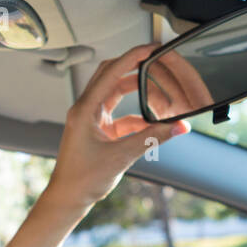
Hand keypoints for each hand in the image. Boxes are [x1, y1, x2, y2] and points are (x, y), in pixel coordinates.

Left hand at [43, 43, 190, 212]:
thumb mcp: (121, 156)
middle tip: (155, 61)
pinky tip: (153, 124)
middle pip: (111, 76)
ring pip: (116, 95)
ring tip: (158, 92)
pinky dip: (137, 117)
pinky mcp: (98, 132)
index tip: (151, 48)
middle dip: (135, 68)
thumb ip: (151, 139)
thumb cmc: (81, 180)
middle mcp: (86, 110)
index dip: (132, 57)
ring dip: (137, 93)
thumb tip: (178, 127)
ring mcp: (91, 120)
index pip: (111, 72)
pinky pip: (120, 116)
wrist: (68, 199)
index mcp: (85, 109)